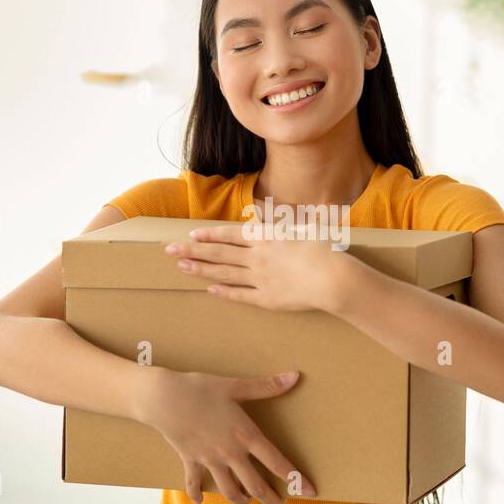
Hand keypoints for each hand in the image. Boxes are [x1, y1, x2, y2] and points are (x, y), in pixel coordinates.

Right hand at [134, 366, 317, 503]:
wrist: (163, 398)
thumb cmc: (201, 388)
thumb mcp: (235, 386)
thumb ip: (266, 386)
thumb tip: (295, 377)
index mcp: (246, 435)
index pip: (277, 463)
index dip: (296, 479)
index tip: (311, 491)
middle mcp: (231, 453)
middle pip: (256, 486)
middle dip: (271, 499)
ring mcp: (210, 460)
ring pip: (229, 491)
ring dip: (241, 501)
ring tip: (248, 502)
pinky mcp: (190, 461)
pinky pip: (193, 483)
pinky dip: (197, 493)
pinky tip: (200, 500)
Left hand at [164, 223, 351, 312]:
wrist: (334, 279)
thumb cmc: (324, 249)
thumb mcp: (304, 224)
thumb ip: (281, 215)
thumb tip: (263, 203)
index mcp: (266, 237)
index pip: (229, 235)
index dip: (209, 235)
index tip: (191, 234)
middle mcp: (257, 257)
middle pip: (219, 253)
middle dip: (193, 250)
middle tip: (169, 250)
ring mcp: (260, 280)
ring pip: (224, 273)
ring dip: (201, 270)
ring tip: (182, 267)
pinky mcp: (267, 300)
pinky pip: (240, 295)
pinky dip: (224, 292)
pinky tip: (210, 289)